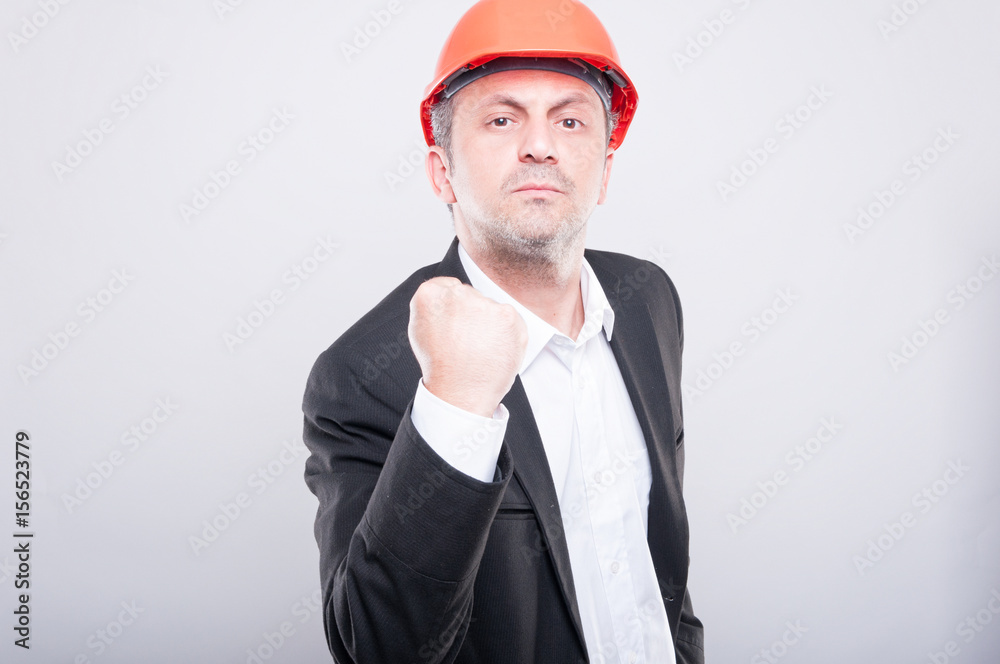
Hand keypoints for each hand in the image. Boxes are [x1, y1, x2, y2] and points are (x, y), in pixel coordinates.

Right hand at [408, 277, 527, 416]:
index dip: (452, 308)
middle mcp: (457, 294)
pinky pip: (509, 317)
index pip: (447, 286)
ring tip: (480, 348)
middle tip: (466, 342)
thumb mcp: (421, 329)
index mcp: (430, 294)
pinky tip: (495, 348)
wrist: (461, 393)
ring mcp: (484, 304)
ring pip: (491, 307)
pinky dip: (506, 332)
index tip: (453, 325)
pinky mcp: (507, 315)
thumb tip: (446, 290)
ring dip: (489, 323)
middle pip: (471, 295)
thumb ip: (432, 305)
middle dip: (471, 314)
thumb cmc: (441, 365)